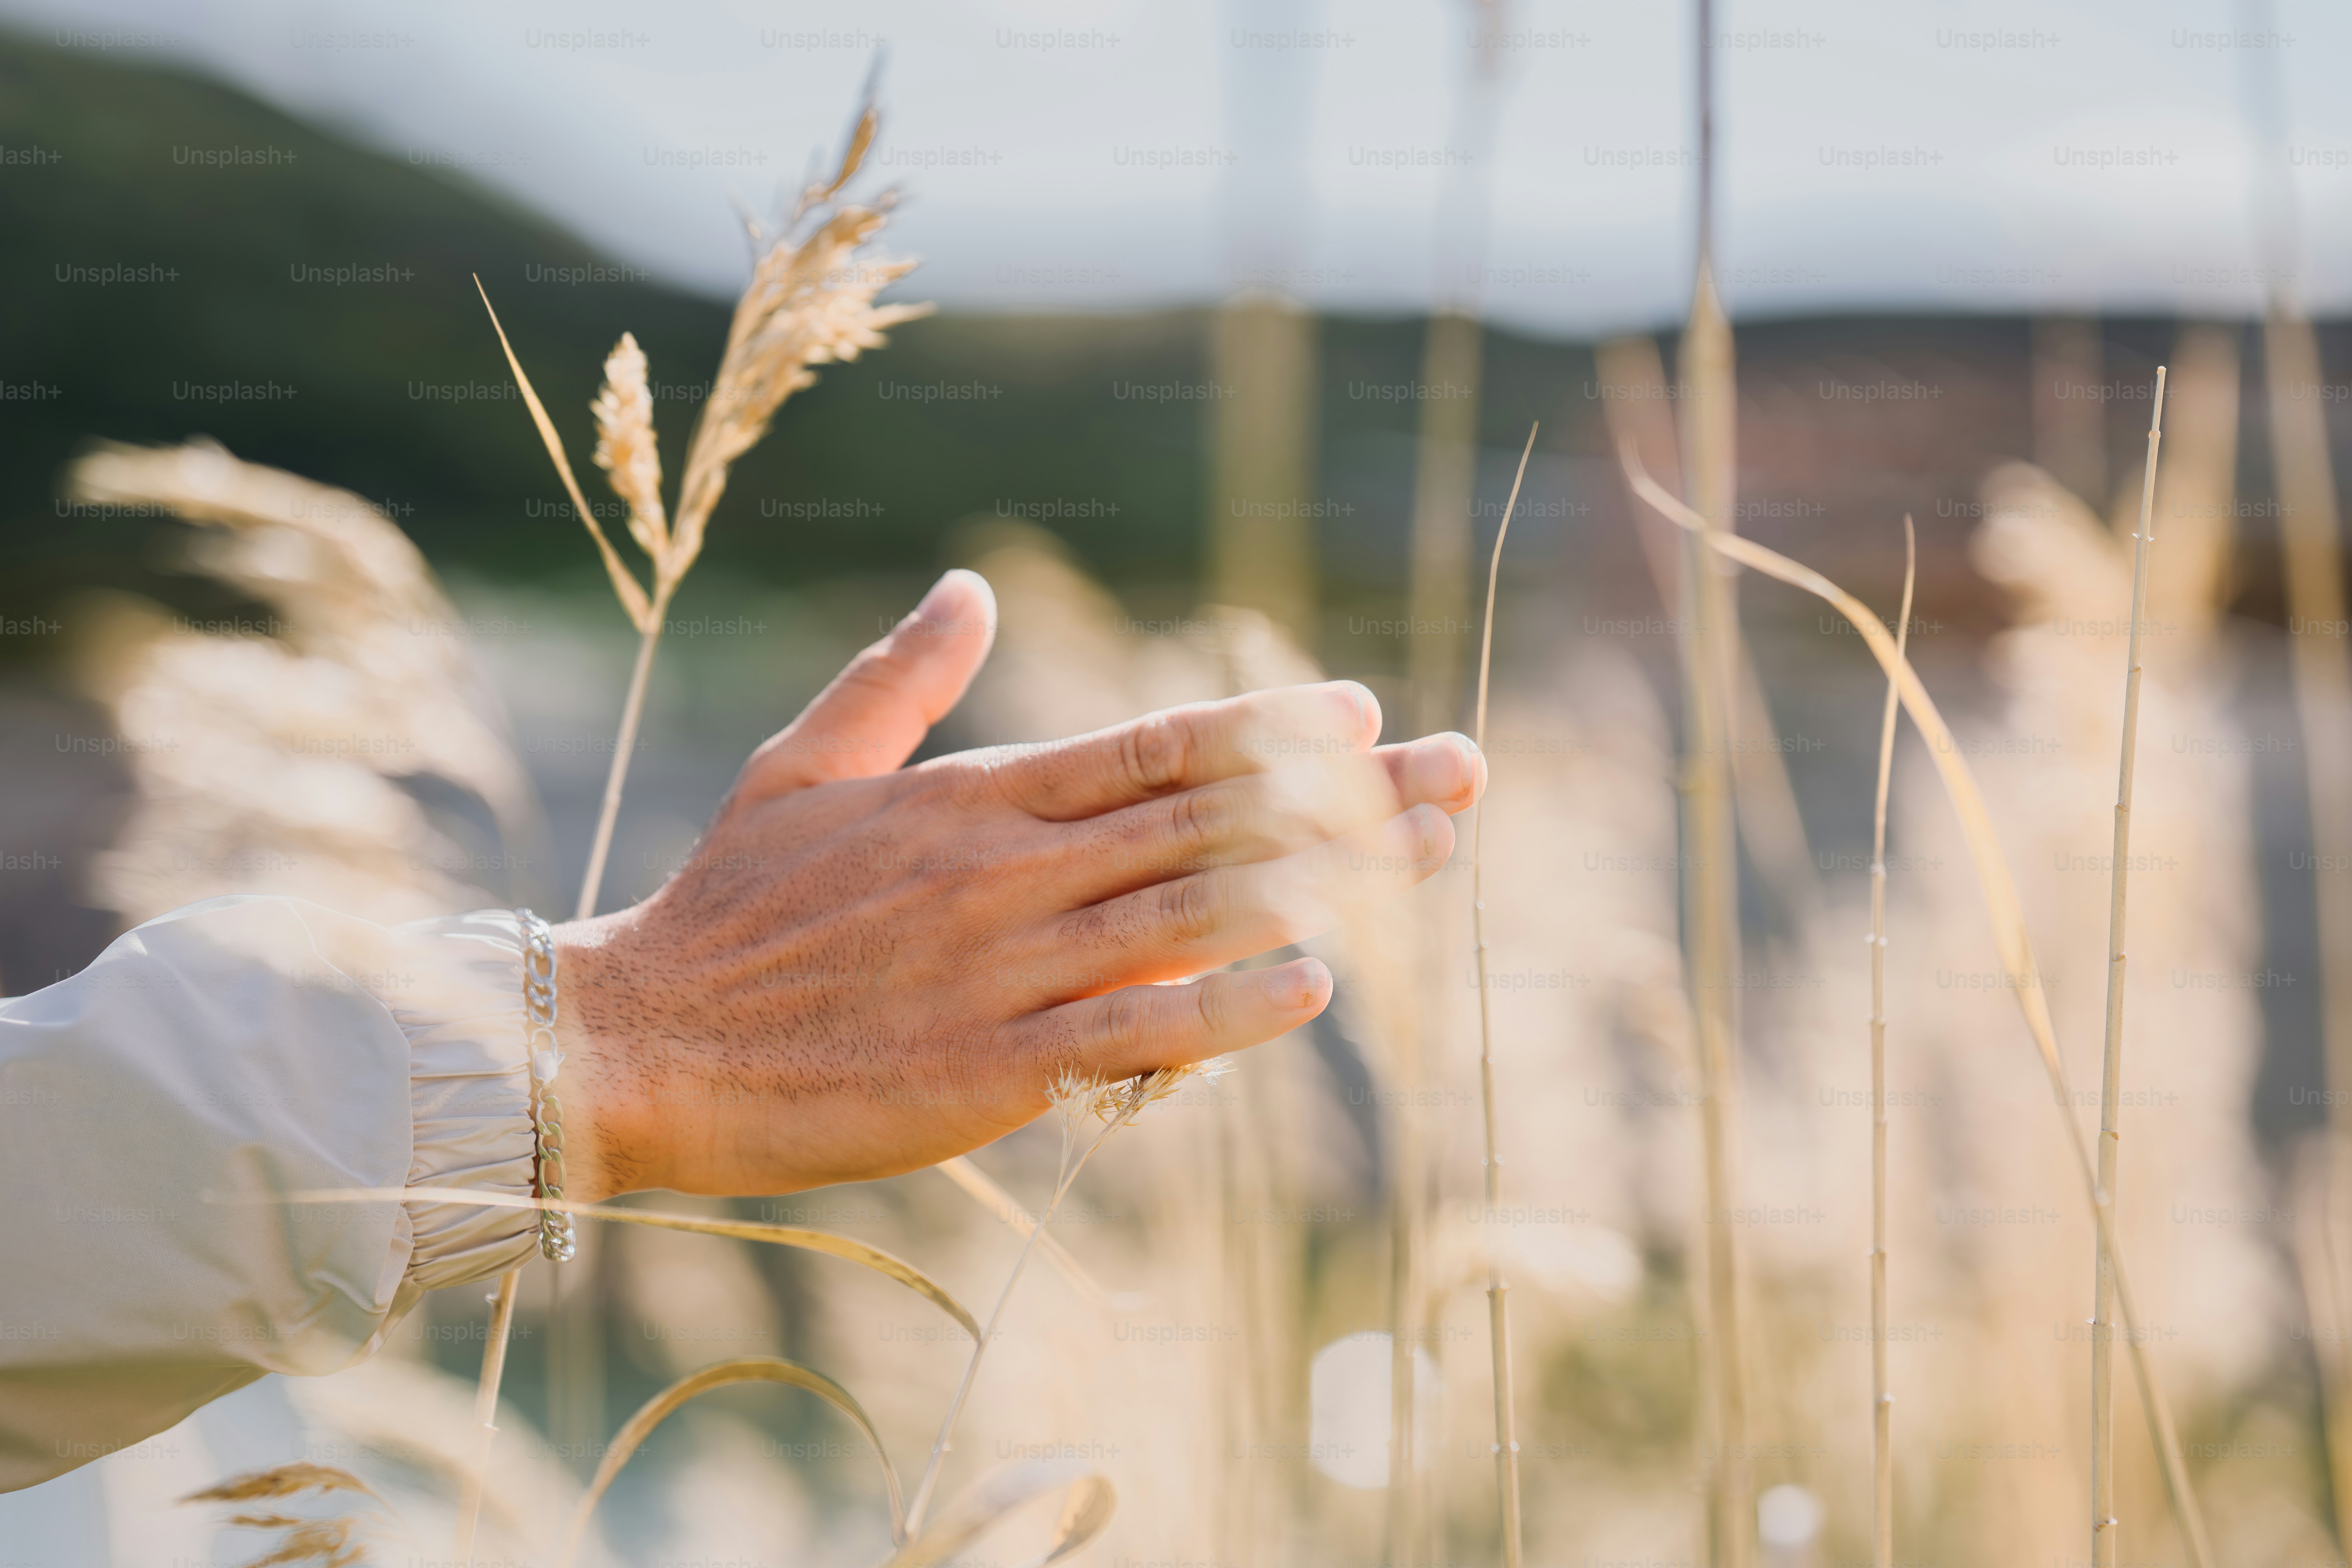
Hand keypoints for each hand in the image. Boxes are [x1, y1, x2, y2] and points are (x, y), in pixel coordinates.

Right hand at [553, 570, 1484, 1199]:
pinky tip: (1317, 980)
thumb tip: (966, 586)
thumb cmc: (728, 906)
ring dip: (1329, 882)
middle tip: (1462, 773)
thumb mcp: (804, 761)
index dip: (1267, 730)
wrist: (645, 1039)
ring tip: (1433, 855)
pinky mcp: (993, 1068)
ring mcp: (1007, 971)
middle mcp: (1010, 874)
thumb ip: (899, 677)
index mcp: (974, 801)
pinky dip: (1230, 1008)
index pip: (1152, 747)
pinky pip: (1137, 1033)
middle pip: (1210, 822)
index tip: (1362, 715)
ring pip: (1197, 914)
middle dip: (1347, 798)